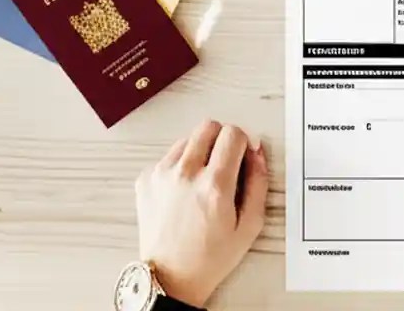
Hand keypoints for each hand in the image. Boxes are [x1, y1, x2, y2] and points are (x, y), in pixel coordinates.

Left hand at [134, 120, 268, 307]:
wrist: (170, 277)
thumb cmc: (210, 257)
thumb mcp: (249, 225)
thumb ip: (259, 183)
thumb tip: (257, 152)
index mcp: (214, 185)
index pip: (233, 134)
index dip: (243, 142)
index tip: (244, 155)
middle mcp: (185, 174)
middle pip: (208, 126)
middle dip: (222, 138)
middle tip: (225, 162)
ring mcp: (161, 175)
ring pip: (187, 139)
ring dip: (199, 151)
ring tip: (203, 180)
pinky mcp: (145, 179)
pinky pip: (168, 157)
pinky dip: (179, 166)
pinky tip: (184, 191)